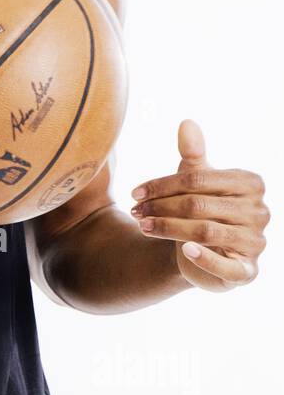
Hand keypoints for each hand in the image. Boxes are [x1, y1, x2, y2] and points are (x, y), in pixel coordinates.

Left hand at [130, 118, 268, 291]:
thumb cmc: (203, 210)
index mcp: (250, 183)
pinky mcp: (248, 271)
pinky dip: (205, 258)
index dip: (163, 185)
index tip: (135, 192)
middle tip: (135, 211)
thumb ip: (193, 156)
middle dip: (162, 207)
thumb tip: (186, 123)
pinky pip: (228, 266)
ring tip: (144, 226)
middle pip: (199, 205)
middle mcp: (259, 212)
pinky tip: (183, 250)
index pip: (199, 179)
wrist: (204, 253)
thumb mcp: (197, 182)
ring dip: (169, 229)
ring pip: (206, 231)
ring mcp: (256, 242)